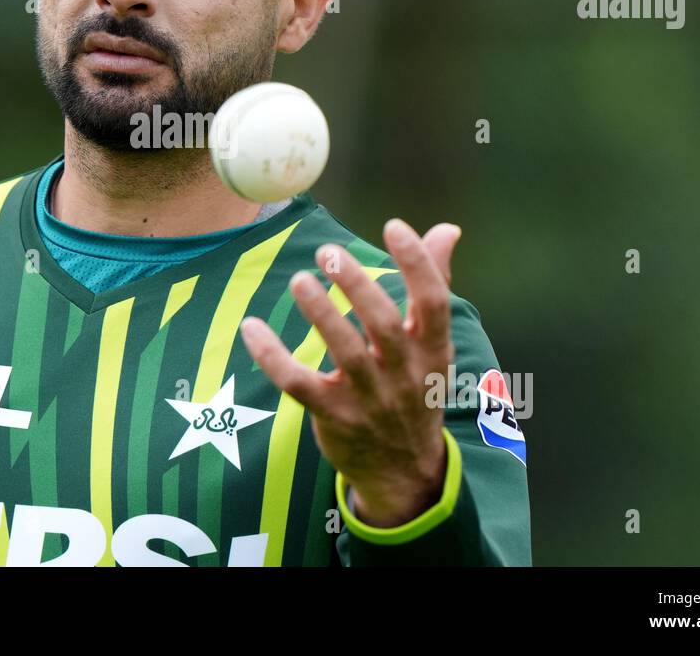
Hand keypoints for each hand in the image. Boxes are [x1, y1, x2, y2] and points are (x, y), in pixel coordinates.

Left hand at [239, 219, 461, 527]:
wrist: (405, 472)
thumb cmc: (416, 389)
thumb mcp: (432, 345)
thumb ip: (436, 283)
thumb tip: (447, 230)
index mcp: (432, 350)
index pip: (433, 302)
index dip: (417, 264)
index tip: (394, 226)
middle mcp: (404, 374)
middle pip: (382, 325)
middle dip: (357, 286)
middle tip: (329, 252)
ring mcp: (369, 399)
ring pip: (344, 353)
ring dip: (320, 314)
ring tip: (299, 280)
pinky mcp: (333, 417)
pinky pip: (299, 384)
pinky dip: (273, 356)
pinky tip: (252, 326)